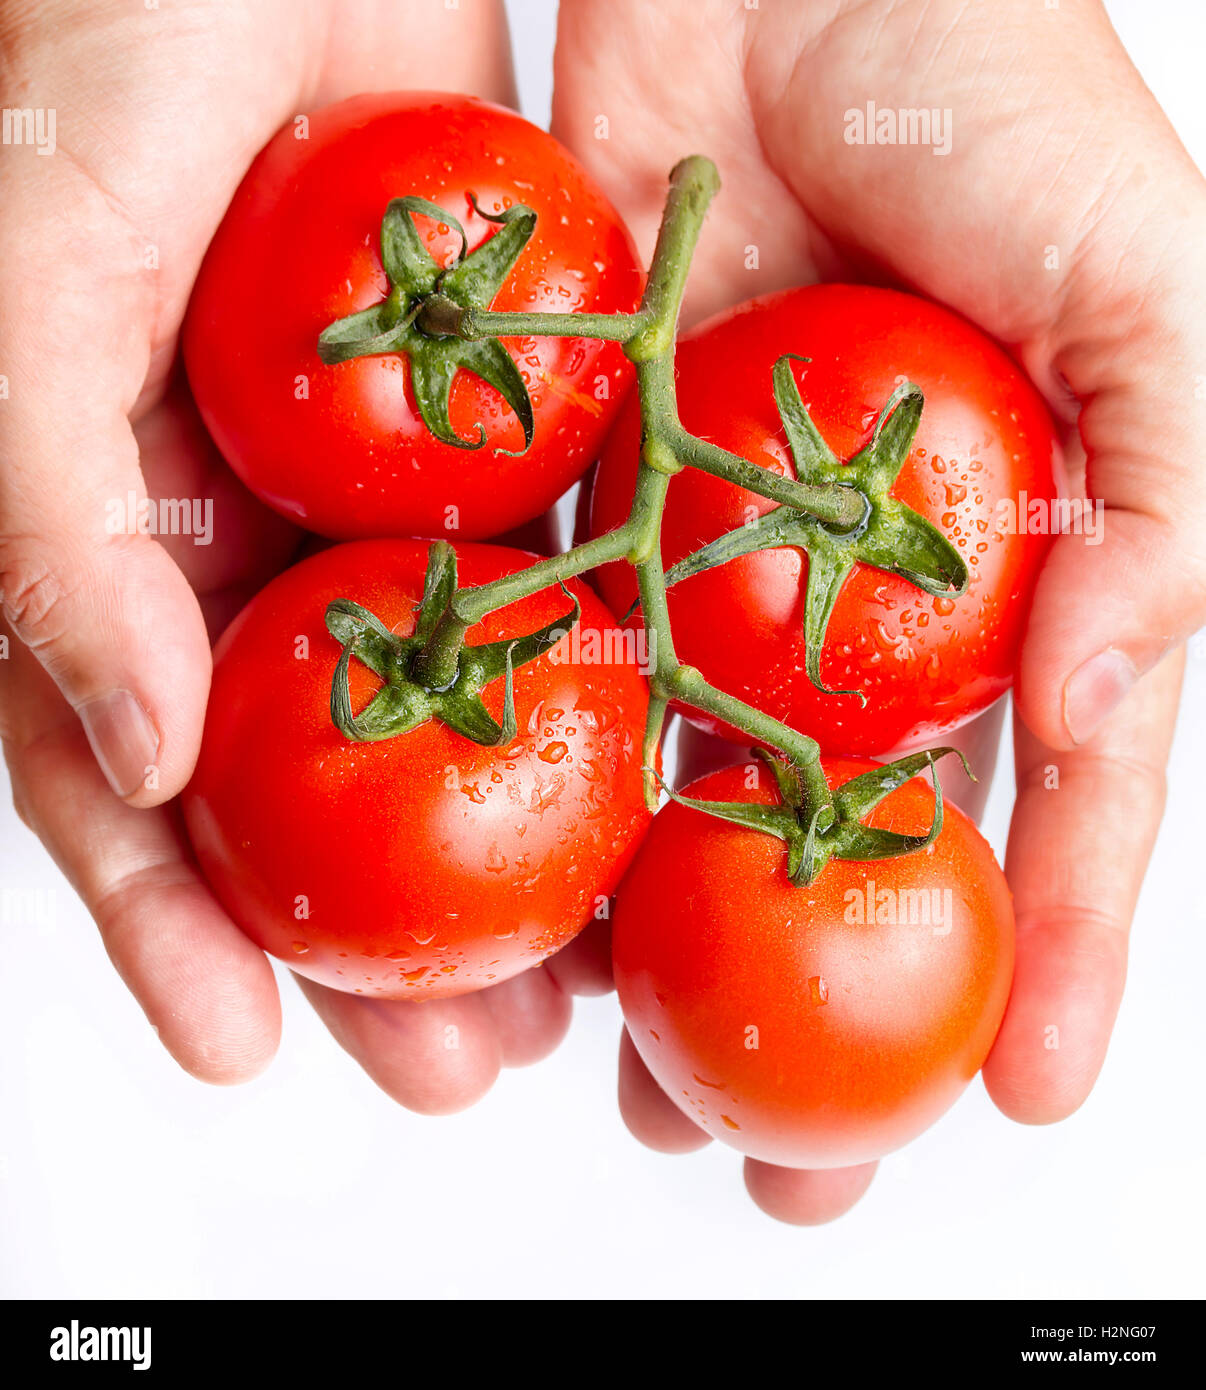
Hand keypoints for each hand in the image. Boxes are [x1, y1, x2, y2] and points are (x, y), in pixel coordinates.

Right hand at [0, 0, 594, 1108]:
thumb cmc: (110, 46)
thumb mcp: (32, 273)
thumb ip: (43, 508)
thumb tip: (134, 747)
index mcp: (108, 532)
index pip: (117, 774)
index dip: (166, 924)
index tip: (237, 1050)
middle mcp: (243, 542)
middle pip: (305, 792)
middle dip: (369, 944)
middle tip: (454, 1064)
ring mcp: (377, 504)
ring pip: (441, 726)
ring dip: (500, 862)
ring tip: (567, 995)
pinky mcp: (500, 441)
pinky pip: (552, 586)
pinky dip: (595, 697)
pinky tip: (655, 794)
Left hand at [552, 0, 1205, 1219]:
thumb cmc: (991, 89)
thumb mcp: (1154, 290)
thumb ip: (1168, 500)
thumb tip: (1106, 695)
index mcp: (1007, 579)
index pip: (1039, 801)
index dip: (1048, 948)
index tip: (1024, 1089)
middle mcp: (854, 605)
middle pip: (841, 850)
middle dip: (817, 1014)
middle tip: (784, 1166)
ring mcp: (711, 569)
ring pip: (682, 799)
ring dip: (658, 952)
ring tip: (630, 1090)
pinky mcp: (585, 507)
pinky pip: (555, 666)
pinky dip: (534, 781)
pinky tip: (520, 901)